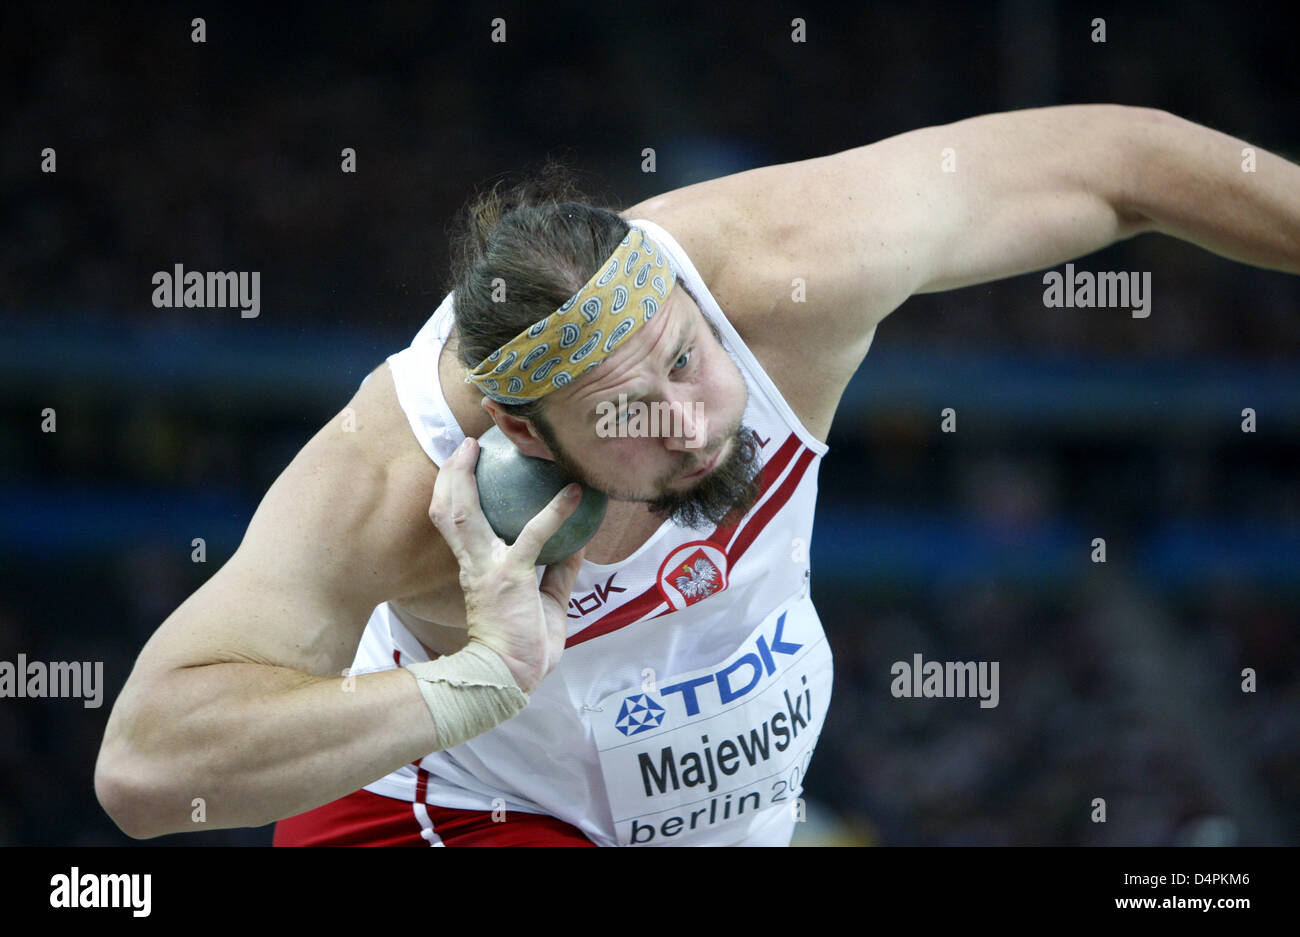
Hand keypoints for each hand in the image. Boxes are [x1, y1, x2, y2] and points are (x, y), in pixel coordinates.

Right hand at [427, 435, 585, 692]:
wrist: (508, 677)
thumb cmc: (524, 646)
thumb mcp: (546, 602)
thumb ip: (558, 572)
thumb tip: (578, 544)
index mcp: (476, 568)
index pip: (455, 522)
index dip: (455, 490)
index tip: (464, 462)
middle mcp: (475, 562)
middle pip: (449, 510)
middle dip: (452, 474)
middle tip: (467, 445)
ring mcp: (490, 567)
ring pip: (468, 513)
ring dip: (471, 477)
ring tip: (490, 447)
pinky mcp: (512, 576)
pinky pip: (534, 535)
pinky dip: (555, 512)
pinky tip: (575, 492)